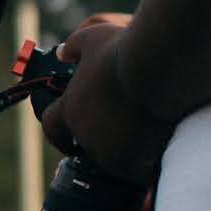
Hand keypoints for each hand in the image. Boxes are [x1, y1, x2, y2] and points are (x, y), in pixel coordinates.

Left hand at [33, 12, 158, 183]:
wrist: (158, 70)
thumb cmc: (125, 50)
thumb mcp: (92, 38)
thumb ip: (73, 47)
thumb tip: (62, 53)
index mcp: (70, 109)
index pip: (51, 128)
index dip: (58, 131)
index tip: (67, 134)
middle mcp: (86, 134)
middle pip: (84, 146)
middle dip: (97, 139)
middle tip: (118, 128)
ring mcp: (111, 152)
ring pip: (111, 160)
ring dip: (120, 153)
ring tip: (140, 138)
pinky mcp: (135, 163)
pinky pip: (136, 172)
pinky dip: (143, 165)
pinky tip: (155, 151)